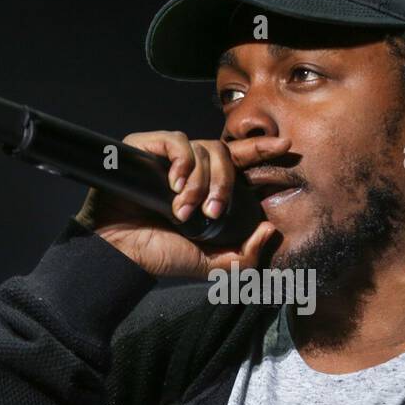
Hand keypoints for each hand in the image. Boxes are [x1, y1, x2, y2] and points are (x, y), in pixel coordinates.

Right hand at [74, 130, 291, 278]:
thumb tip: (269, 230)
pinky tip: (174, 184)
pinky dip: (182, 161)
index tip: (286, 147)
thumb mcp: (209, 264)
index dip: (261, 151)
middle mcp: (189, 171)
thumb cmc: (156, 255)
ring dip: (200, 182)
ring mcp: (167, 158)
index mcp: (206, 190)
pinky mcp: (145, 148)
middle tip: (213, 212)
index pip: (238, 162)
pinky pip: (177, 141)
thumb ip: (242, 256)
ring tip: (183, 208)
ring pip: (203, 149)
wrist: (118, 253)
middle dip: (224, 184)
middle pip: (224, 155)